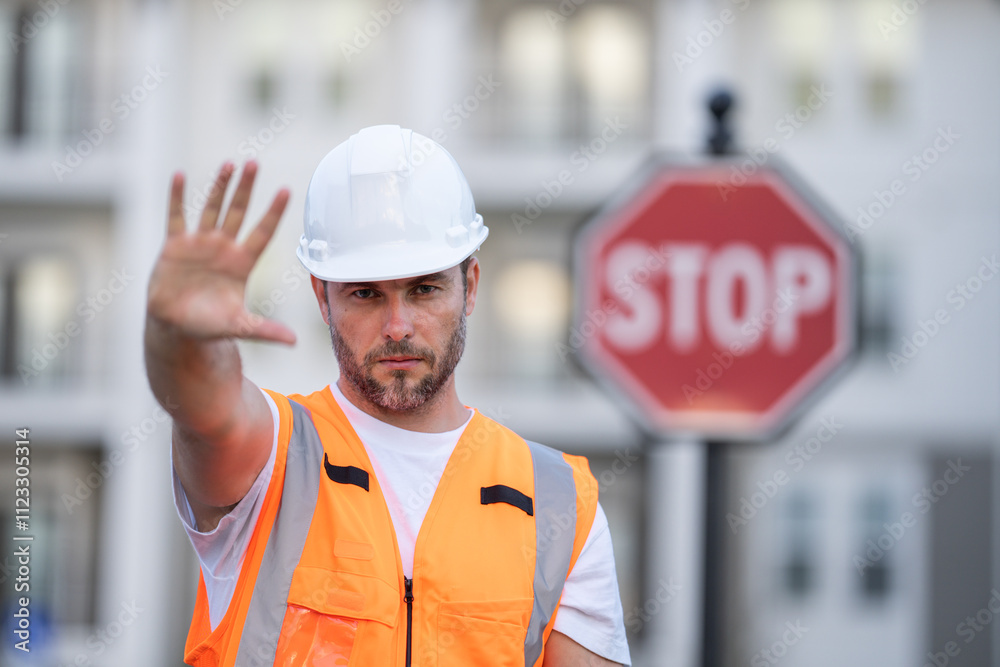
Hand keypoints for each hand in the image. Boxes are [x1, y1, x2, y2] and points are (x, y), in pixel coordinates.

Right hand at [147, 161, 295, 343]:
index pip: (263, 232)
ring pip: (211, 208)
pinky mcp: (175, 246)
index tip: (287, 190)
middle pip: (238, 212)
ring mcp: (200, 244)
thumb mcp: (240, 327)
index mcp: (242, 263)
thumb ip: (265, 330)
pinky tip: (179, 175)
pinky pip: (176, 217)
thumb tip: (294, 342)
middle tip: (255, 162)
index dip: (274, 212)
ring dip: (219, 186)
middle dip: (246, 188)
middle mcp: (224, 247)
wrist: (177, 326)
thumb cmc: (211, 325)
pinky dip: (177, 197)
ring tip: (228, 164)